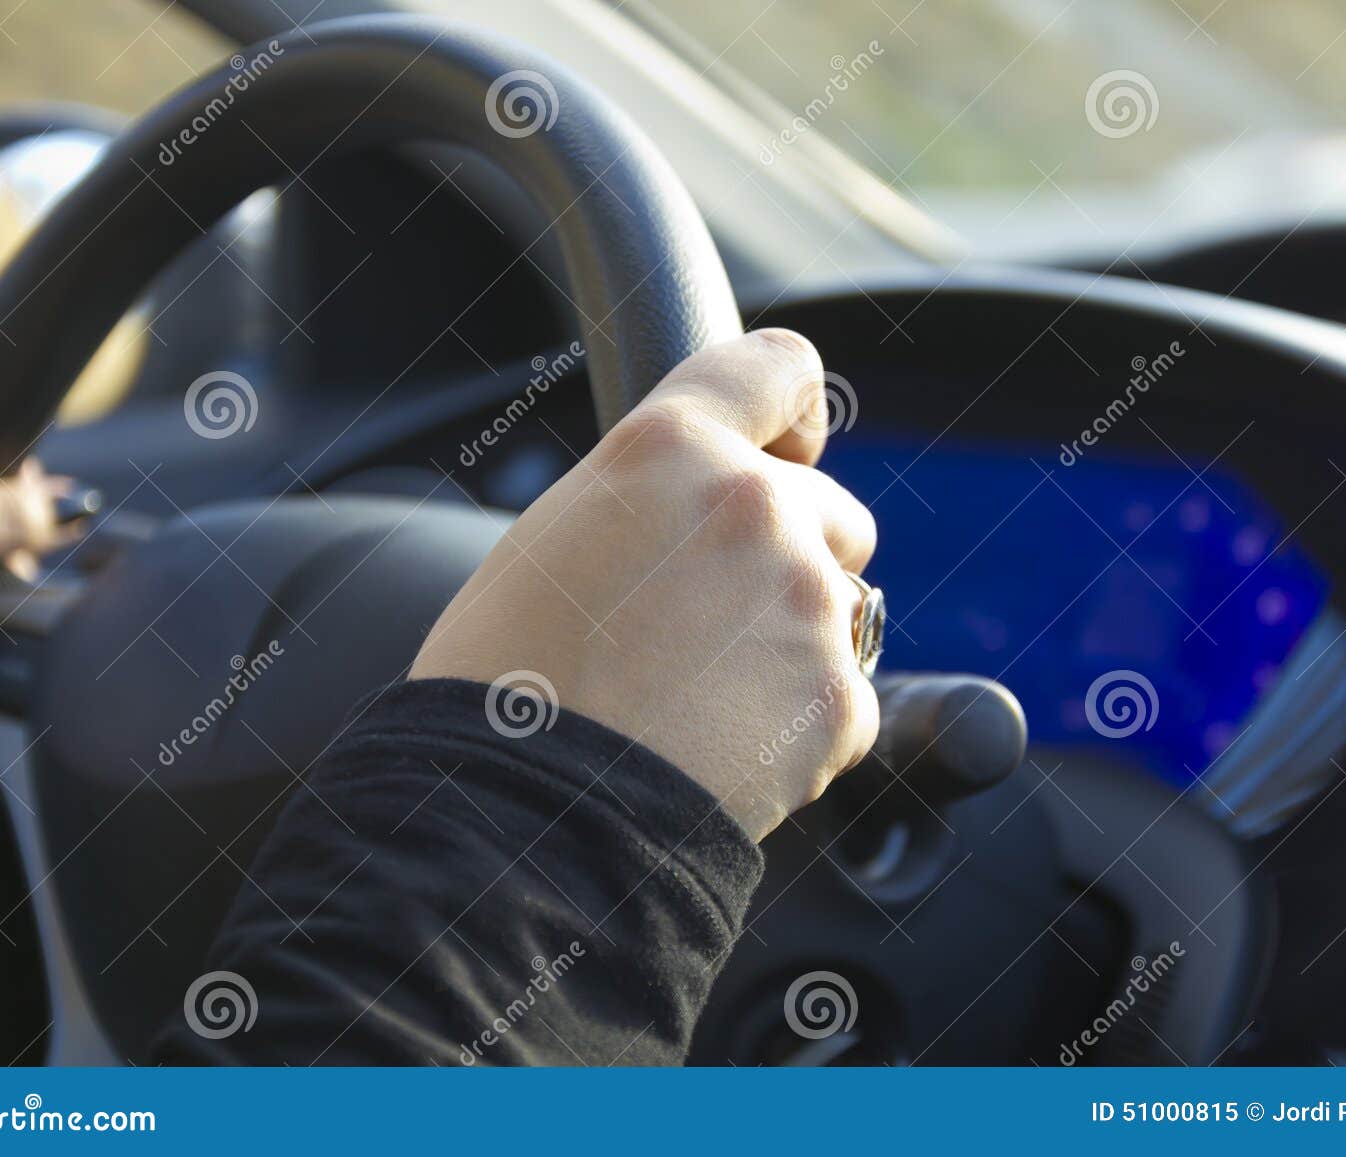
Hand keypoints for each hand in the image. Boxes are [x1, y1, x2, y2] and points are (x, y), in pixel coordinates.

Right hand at [411, 329, 878, 839]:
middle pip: (828, 509)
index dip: (795, 408)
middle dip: (790, 556)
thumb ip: (648, 503)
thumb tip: (691, 522)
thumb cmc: (505, 683)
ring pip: (838, 608)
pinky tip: (719, 748)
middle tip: (709, 623)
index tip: (794, 443)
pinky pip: (840, 696)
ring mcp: (808, 602)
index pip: (778, 367)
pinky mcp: (838, 695)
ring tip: (698, 701)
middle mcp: (755, 506)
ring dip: (790, 643)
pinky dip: (797, 723)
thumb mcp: (552, 542)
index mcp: (670, 449)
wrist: (520, 817)